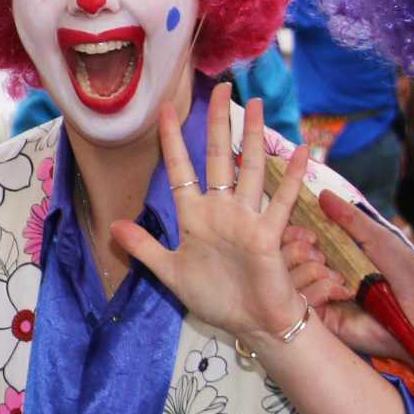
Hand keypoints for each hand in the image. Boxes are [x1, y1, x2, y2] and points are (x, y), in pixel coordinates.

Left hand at [114, 81, 313, 344]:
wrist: (252, 324)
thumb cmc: (217, 298)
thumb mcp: (170, 272)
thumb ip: (144, 248)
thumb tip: (113, 227)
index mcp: (195, 216)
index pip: (180, 170)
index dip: (172, 142)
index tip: (165, 111)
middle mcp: (221, 210)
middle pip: (218, 157)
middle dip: (218, 124)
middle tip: (220, 88)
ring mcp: (246, 219)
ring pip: (249, 169)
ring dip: (253, 138)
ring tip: (256, 105)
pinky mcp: (268, 234)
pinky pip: (280, 201)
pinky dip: (291, 177)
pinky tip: (300, 151)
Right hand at [283, 185, 413, 359]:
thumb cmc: (406, 275)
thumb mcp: (379, 239)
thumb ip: (351, 218)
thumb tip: (323, 194)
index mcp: (332, 252)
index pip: (296, 238)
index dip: (292, 231)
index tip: (304, 229)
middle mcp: (320, 272)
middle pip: (285, 257)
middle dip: (298, 249)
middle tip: (318, 252)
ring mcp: (318, 295)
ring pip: (289, 278)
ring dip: (312, 270)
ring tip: (336, 275)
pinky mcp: (322, 318)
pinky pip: (304, 300)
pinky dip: (319, 290)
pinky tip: (343, 293)